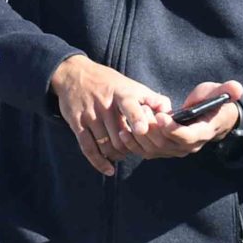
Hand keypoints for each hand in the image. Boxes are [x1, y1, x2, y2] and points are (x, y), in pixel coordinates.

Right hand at [50, 54, 170, 174]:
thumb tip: (170, 113)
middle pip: (120, 136)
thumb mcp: (131, 85)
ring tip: (122, 154)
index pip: (129, 106)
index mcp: (121, 94)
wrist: (73, 74)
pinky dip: (99, 161)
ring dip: (118, 155)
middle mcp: (104, 104)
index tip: (142, 130)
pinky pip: (87, 147)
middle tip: (136, 150)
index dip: (136, 118)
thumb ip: (153, 100)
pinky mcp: (76, 123)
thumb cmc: (109, 83)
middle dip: (131, 148)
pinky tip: (108, 169)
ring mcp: (89, 115)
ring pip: (106, 145)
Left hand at [131, 80, 242, 159]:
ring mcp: (177, 150)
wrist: (209, 119)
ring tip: (131, 119)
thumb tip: (236, 88)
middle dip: (152, 129)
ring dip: (140, 137)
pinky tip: (124, 133)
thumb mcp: (220, 94)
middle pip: (167, 144)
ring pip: (155, 150)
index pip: (187, 137)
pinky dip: (135, 145)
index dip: (173, 129)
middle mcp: (190, 145)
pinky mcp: (165, 151)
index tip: (160, 116)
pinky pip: (148, 153)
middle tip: (142, 111)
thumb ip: (227, 91)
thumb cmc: (212, 103)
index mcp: (203, 132)